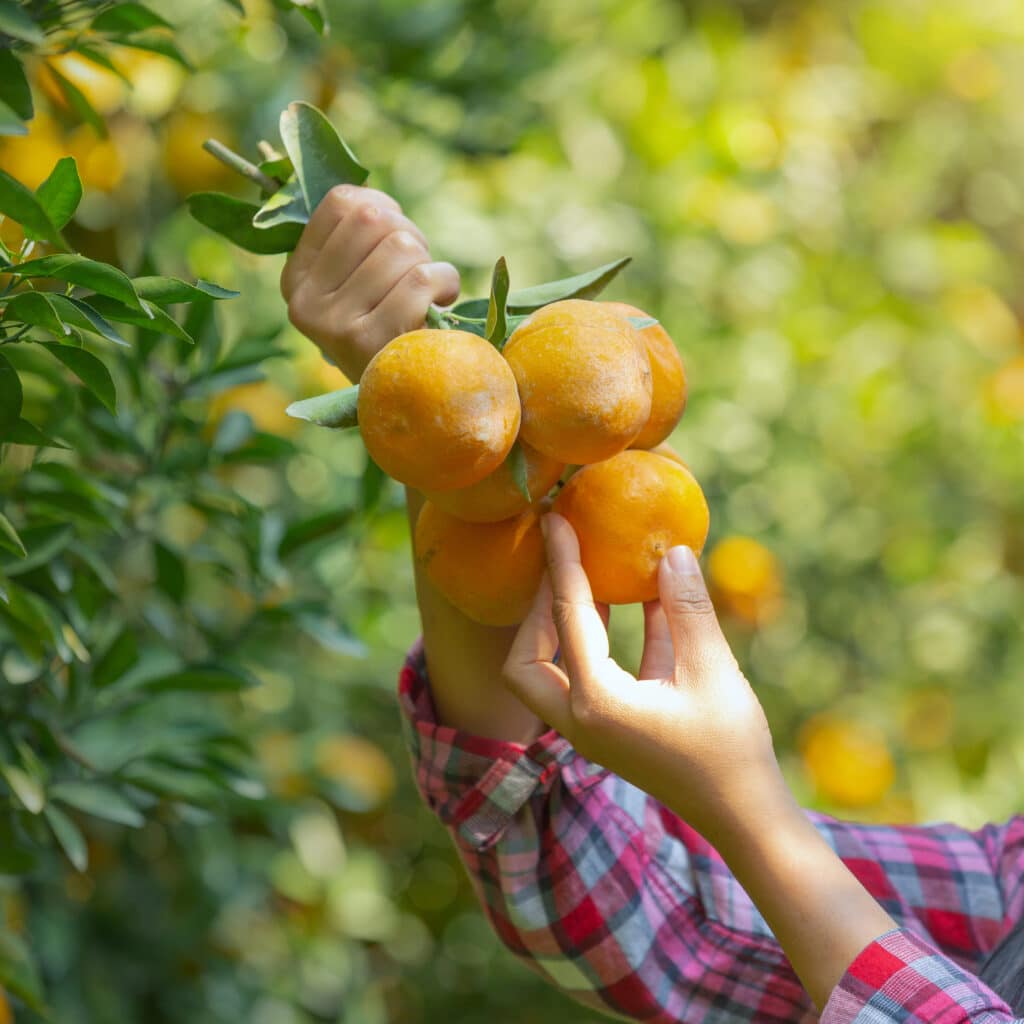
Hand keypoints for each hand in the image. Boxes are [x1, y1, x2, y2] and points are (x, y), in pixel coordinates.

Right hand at [279, 185, 459, 382]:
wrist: (407, 404)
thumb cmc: (388, 334)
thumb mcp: (356, 290)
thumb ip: (354, 245)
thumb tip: (371, 198)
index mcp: (296, 280)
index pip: (341, 202)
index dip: (384, 207)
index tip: (397, 237)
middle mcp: (306, 303)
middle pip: (374, 219)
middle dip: (409, 235)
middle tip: (418, 268)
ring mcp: (335, 324)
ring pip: (401, 247)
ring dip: (430, 264)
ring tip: (428, 293)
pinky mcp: (371, 342)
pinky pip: (422, 279)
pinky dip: (445, 283)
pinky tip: (441, 304)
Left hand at [502, 513, 789, 843]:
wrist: (746, 818)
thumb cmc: (731, 748)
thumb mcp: (712, 670)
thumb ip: (688, 608)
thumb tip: (673, 550)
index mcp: (596, 703)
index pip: (567, 618)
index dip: (562, 564)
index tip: (555, 521)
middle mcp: (581, 719)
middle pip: (528, 659)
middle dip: (537, 609)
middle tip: (562, 562)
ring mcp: (594, 729)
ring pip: (553, 672)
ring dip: (565, 625)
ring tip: (589, 573)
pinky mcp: (614, 729)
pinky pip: (594, 677)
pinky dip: (604, 640)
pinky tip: (638, 601)